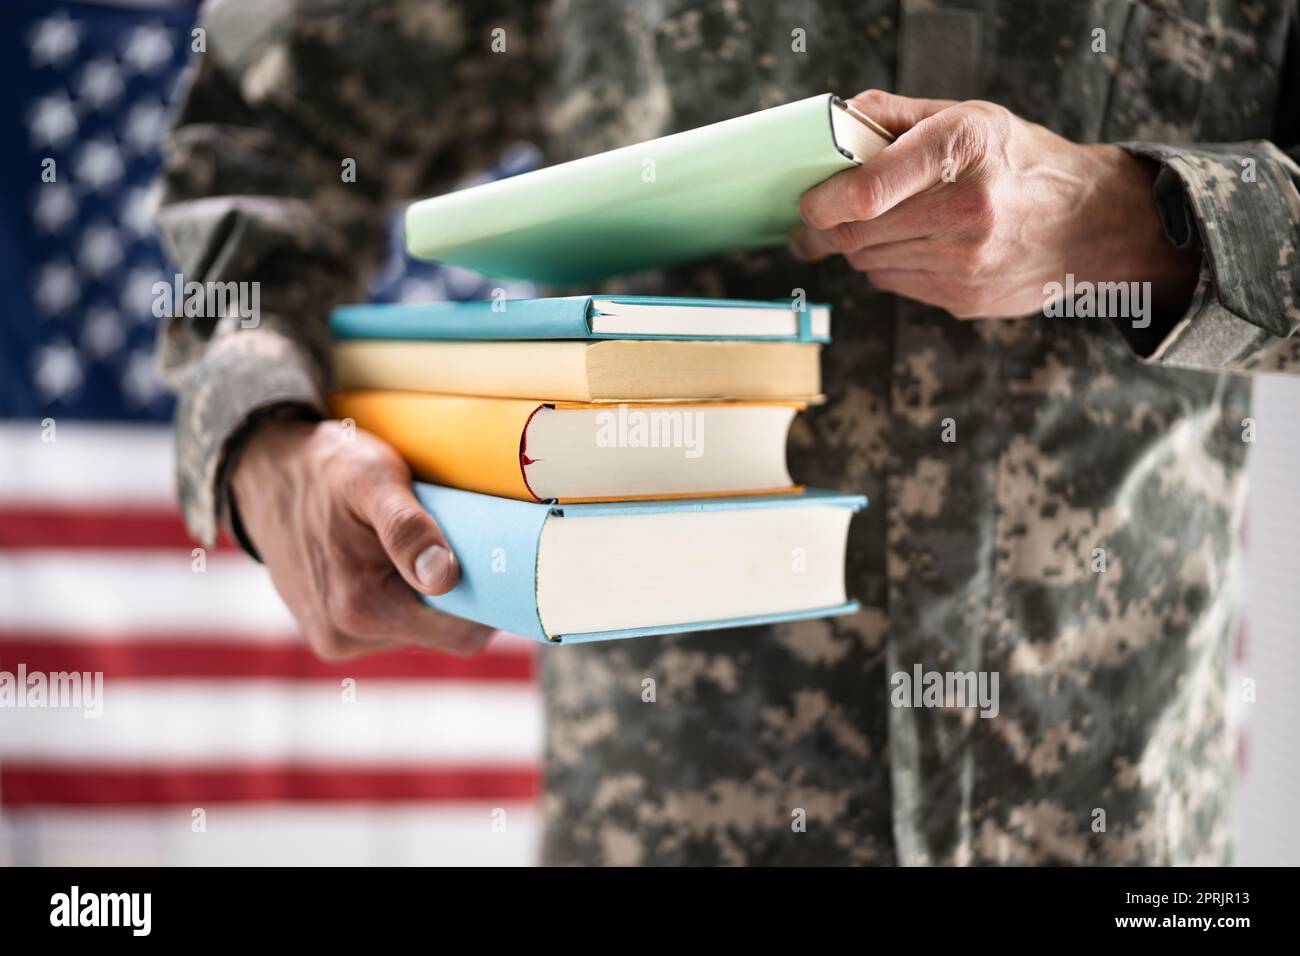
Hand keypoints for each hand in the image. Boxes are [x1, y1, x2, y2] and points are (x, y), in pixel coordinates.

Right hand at [230, 418, 493, 659]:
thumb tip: (444, 576)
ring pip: (419, 627)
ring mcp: (337, 638)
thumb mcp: (371, 479)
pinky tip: (390, 558)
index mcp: (360, 607)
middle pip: (443, 632)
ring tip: (417, 543)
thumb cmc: (324, 469)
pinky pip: (393, 622)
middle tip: (459, 540)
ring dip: (429, 591)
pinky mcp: (332, 631)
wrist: (260, 473)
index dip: (493, 602)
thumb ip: (408, 528)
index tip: (503, 563)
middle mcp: (345, 636)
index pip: (462, 633)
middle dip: (461, 593)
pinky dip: (404, 593)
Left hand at [790, 90, 1199, 318]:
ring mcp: (966, 262)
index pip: (868, 190)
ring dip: (857, 245)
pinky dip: (886, 265)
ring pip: (869, 262)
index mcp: (964, 149)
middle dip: (824, 229)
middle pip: (858, 232)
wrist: (1089, 223)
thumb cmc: (1018, 161)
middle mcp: (967, 209)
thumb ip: (894, 116)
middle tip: (810, 221)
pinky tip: (909, 245)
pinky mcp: (964, 298)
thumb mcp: (968, 116)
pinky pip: (894, 284)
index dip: (822, 202)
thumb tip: (833, 125)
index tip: (807, 203)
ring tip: (870, 225)